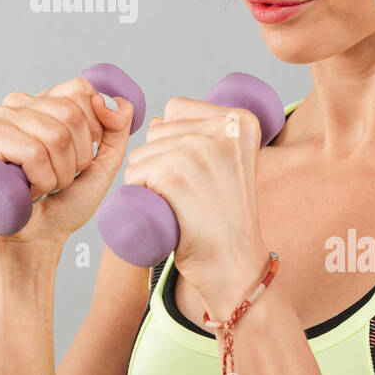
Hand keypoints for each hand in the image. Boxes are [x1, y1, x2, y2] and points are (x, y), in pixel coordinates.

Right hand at [0, 75, 135, 251]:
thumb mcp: (101, 163)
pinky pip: (34, 153)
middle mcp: (20, 102)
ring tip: (45, 184)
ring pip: (55, 135)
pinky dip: (42, 181)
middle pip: (71, 114)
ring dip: (60, 173)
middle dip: (77, 156)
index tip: (82, 155)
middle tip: (61, 176)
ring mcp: (1, 118)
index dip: (93, 127)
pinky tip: (30, 189)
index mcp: (45, 100)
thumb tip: (119, 103)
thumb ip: (116, 130)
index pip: (81, 90)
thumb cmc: (65, 200)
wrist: (36, 238)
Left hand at [121, 96, 272, 314]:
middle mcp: (223, 129)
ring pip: (141, 154)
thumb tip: (155, 120)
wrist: (234, 265)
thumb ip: (200, 133)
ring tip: (180, 203)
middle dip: (159, 161)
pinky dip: (139, 195)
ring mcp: (199, 150)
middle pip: (155, 132)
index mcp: (240, 120)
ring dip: (147, 180)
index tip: (200, 173)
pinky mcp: (175, 174)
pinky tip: (166, 211)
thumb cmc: (225, 216)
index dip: (174, 142)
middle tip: (190, 194)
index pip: (176, 109)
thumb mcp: (229, 163)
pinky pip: (134, 175)